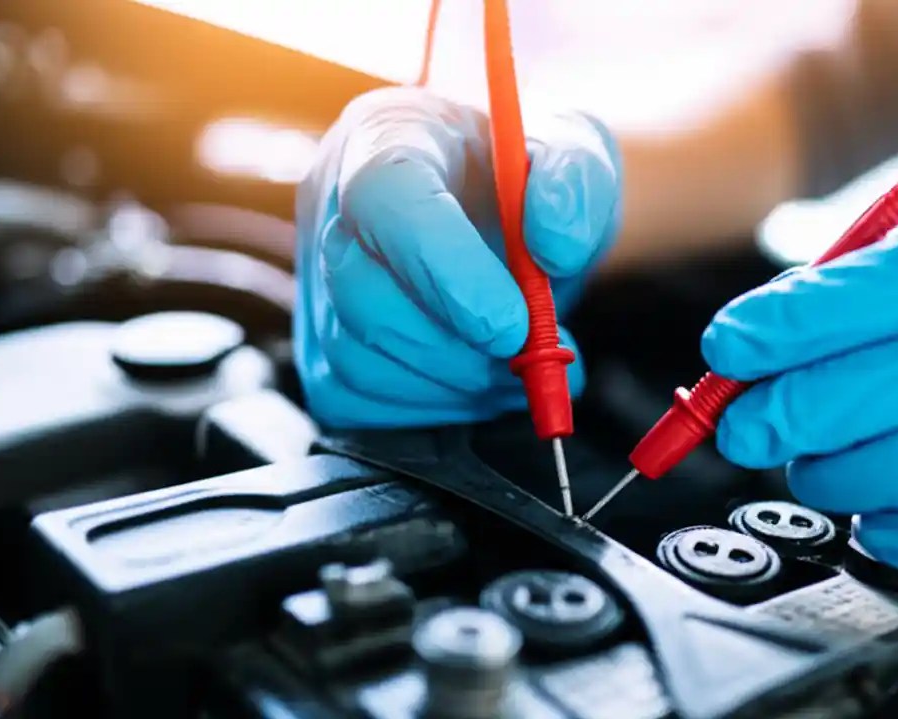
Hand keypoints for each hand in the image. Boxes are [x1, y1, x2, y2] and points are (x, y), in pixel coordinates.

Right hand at [294, 88, 619, 427]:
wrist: (521, 218)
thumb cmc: (537, 181)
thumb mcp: (580, 155)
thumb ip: (576, 181)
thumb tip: (554, 243)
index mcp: (389, 132)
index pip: (383, 195)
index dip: (444, 269)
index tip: (515, 325)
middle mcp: (332, 199)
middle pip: (359, 291)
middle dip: (456, 346)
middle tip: (532, 354)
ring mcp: (317, 274)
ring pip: (356, 356)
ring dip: (454, 383)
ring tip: (522, 367)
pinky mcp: (321, 341)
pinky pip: (353, 397)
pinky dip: (430, 406)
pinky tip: (484, 384)